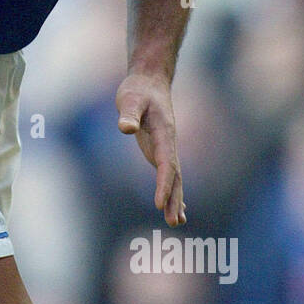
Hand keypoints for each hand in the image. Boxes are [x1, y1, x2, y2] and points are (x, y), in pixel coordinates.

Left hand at [115, 72, 185, 226]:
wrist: (149, 81)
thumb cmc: (138, 90)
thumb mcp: (130, 98)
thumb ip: (129, 113)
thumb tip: (126, 128)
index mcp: (164, 133)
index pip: (165, 163)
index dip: (163, 184)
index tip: (159, 203)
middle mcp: (168, 143)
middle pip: (174, 176)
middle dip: (174, 199)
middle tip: (173, 222)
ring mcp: (165, 148)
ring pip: (174, 178)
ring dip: (176, 199)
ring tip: (177, 222)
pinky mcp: (159, 150)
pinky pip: (168, 174)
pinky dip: (172, 191)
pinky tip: (175, 207)